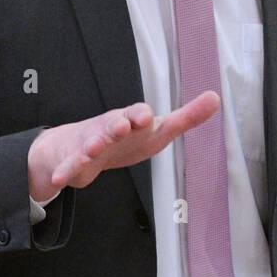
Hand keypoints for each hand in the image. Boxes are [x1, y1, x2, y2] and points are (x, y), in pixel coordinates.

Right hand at [27, 92, 219, 200]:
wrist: (81, 145)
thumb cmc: (126, 137)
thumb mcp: (158, 129)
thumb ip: (187, 117)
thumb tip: (216, 97)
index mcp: (130, 120)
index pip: (137, 114)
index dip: (141, 115)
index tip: (146, 117)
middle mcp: (109, 128)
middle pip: (112, 124)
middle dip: (116, 125)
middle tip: (120, 127)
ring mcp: (89, 143)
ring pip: (89, 143)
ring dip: (91, 146)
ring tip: (92, 150)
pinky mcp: (74, 160)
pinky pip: (69, 166)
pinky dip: (65, 172)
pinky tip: (60, 178)